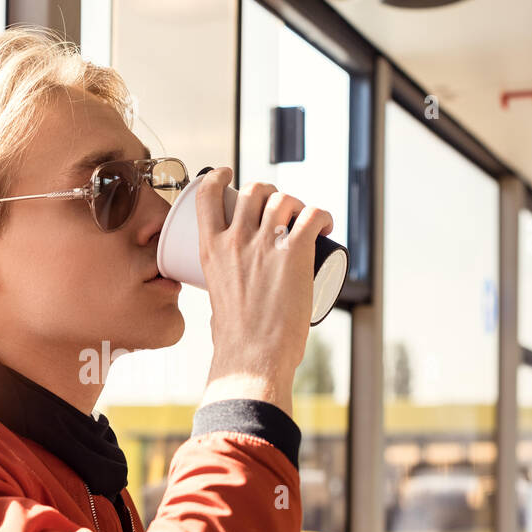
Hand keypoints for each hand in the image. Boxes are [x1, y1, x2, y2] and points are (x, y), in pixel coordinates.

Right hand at [194, 167, 333, 416]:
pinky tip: (325, 224)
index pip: (206, 196)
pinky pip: (312, 215)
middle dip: (268, 192)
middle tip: (280, 207)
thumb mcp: (215, 302)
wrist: (253, 356)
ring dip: (296, 203)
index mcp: (210, 250)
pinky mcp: (294, 253)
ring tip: (304, 219)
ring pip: (283, 199)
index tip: (228, 175)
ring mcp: (264, 245)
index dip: (219, 177)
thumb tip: (230, 297)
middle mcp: (235, 240)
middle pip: (253, 192)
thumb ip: (222, 290)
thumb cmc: (234, 341)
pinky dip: (321, 214)